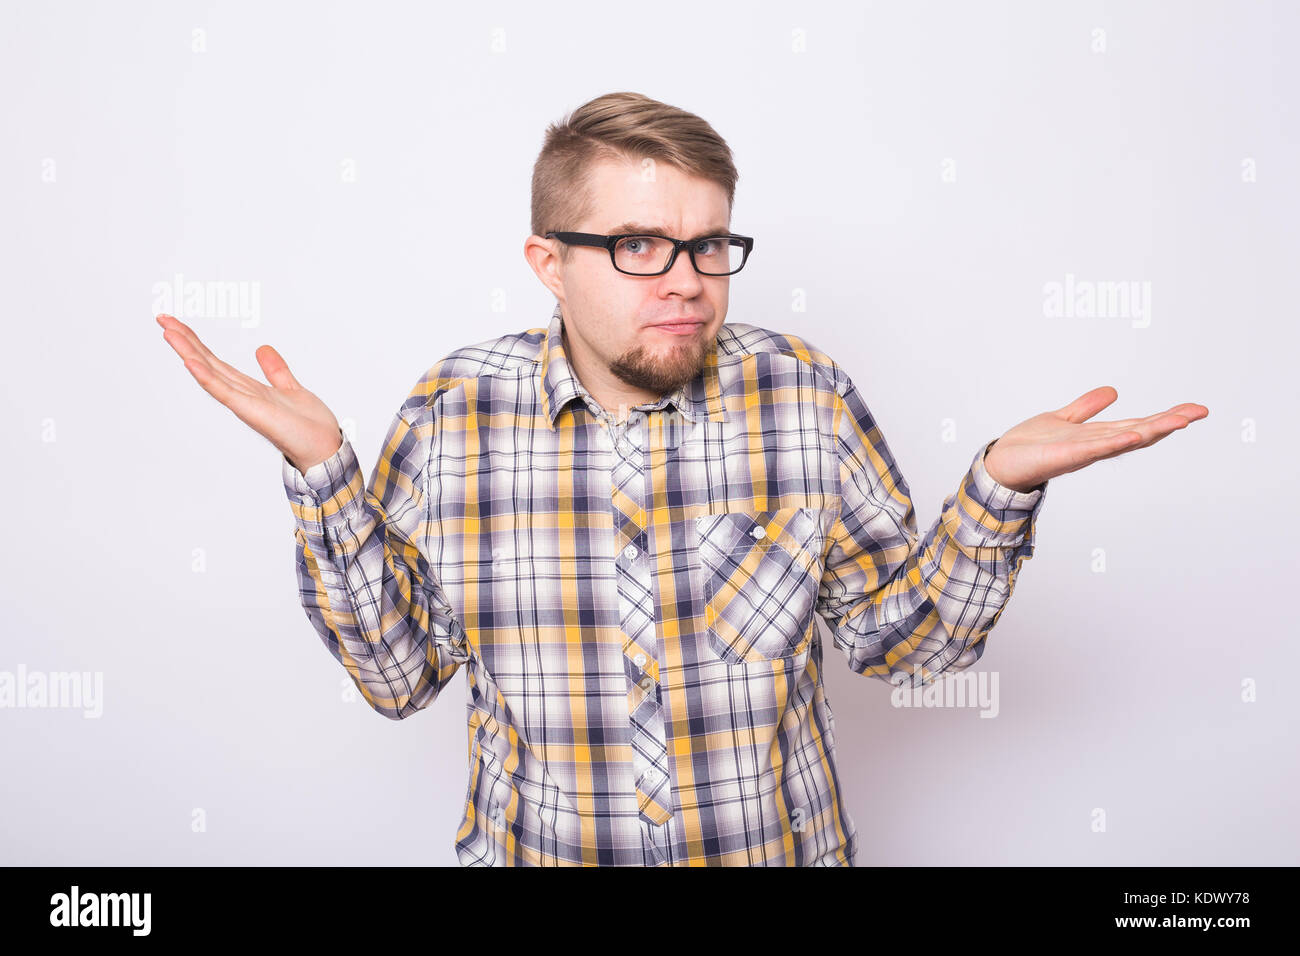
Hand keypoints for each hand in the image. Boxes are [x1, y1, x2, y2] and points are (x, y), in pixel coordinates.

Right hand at [156, 313, 343, 472]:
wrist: (325, 449)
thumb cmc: (309, 427)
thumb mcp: (291, 388)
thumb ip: (275, 370)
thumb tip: (262, 349)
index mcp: (249, 389)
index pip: (216, 362)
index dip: (197, 342)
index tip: (177, 323)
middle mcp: (242, 395)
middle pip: (207, 363)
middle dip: (185, 341)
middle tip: (162, 319)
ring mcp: (244, 403)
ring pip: (210, 373)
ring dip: (188, 352)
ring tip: (168, 332)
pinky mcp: (251, 411)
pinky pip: (224, 392)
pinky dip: (207, 377)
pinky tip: (190, 362)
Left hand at [982, 386, 1207, 492]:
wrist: (1001, 462)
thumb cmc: (1030, 446)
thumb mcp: (1063, 418)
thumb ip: (1086, 407)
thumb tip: (1113, 391)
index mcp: (1098, 436)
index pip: (1138, 424)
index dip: (1165, 417)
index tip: (1194, 409)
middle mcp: (1096, 445)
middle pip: (1139, 432)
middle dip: (1169, 422)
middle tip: (1199, 412)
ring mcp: (1083, 452)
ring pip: (1123, 440)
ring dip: (1151, 431)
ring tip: (1178, 421)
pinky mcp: (1066, 456)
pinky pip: (1094, 450)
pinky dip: (1114, 443)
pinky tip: (1133, 435)